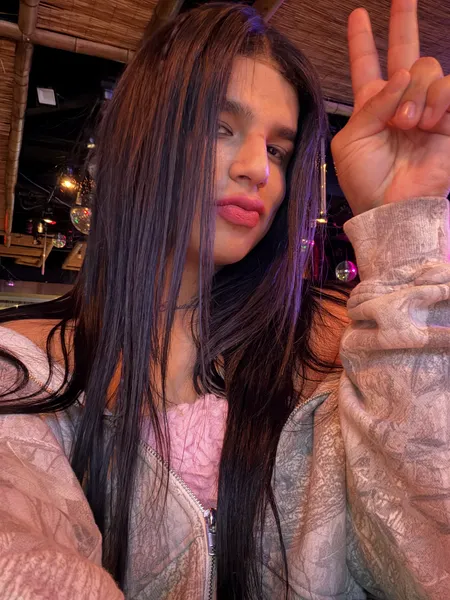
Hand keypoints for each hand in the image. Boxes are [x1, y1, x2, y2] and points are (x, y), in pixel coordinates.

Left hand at [330, 0, 449, 215]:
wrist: (390, 205)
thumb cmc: (365, 179)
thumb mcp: (351, 140)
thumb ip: (370, 104)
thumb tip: (399, 76)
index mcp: (370, 106)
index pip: (367, 66)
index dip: (362, 42)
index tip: (358, 16)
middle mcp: (398, 102)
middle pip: (404, 52)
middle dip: (404, 21)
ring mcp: (424, 109)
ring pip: (427, 69)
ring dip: (415, 93)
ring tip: (407, 125)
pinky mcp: (448, 119)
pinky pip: (449, 88)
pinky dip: (437, 100)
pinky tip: (427, 122)